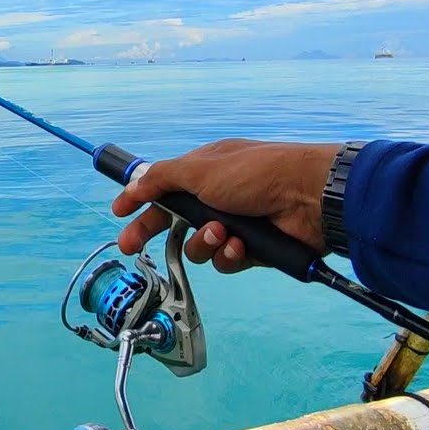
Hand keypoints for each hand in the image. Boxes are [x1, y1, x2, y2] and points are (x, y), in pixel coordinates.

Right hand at [111, 139, 337, 272]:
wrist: (309, 198)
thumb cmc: (256, 173)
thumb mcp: (201, 169)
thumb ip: (162, 179)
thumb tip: (134, 184)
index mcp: (205, 171)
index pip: (163, 188)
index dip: (140, 201)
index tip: (119, 213)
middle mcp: (218, 196)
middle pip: (175, 221)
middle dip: (154, 233)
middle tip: (133, 248)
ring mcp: (236, 223)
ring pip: (200, 246)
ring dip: (204, 243)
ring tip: (221, 233)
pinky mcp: (253, 247)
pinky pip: (226, 260)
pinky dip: (231, 254)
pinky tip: (241, 245)